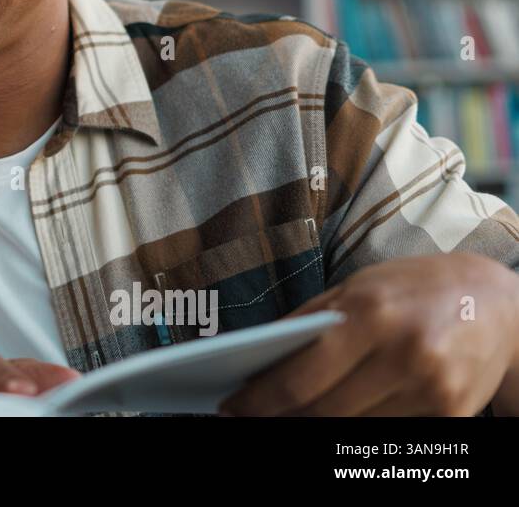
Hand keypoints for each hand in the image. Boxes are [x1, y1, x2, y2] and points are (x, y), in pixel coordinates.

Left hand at [220, 252, 518, 415]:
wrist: (496, 302)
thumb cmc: (413, 289)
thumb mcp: (356, 288)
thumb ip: (305, 324)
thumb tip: (254, 361)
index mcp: (373, 316)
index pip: (300, 380)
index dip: (258, 402)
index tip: (231, 408)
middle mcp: (405, 356)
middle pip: (322, 413)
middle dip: (281, 417)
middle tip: (253, 416)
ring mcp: (433, 391)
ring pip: (353, 430)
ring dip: (317, 424)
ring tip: (292, 414)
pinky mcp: (452, 416)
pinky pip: (388, 435)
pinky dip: (360, 429)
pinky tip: (342, 416)